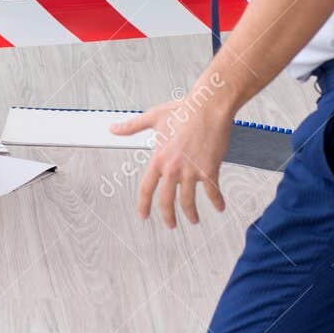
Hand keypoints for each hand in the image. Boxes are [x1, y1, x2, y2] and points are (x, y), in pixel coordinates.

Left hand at [111, 94, 231, 228]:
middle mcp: (172, 168)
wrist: (209, 107)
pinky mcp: (209, 170)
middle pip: (166, 201)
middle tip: (170, 225)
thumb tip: (113, 128)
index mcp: (158, 158)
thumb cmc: (183, 109)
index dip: (144, 205)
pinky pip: (212, 192)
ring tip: (194, 220)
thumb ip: (132, 126)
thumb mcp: (153, 117)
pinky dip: (217, 202)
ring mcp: (191, 171)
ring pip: (188, 202)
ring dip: (191, 215)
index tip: (144, 215)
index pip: (146, 188)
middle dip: (168, 217)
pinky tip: (220, 207)